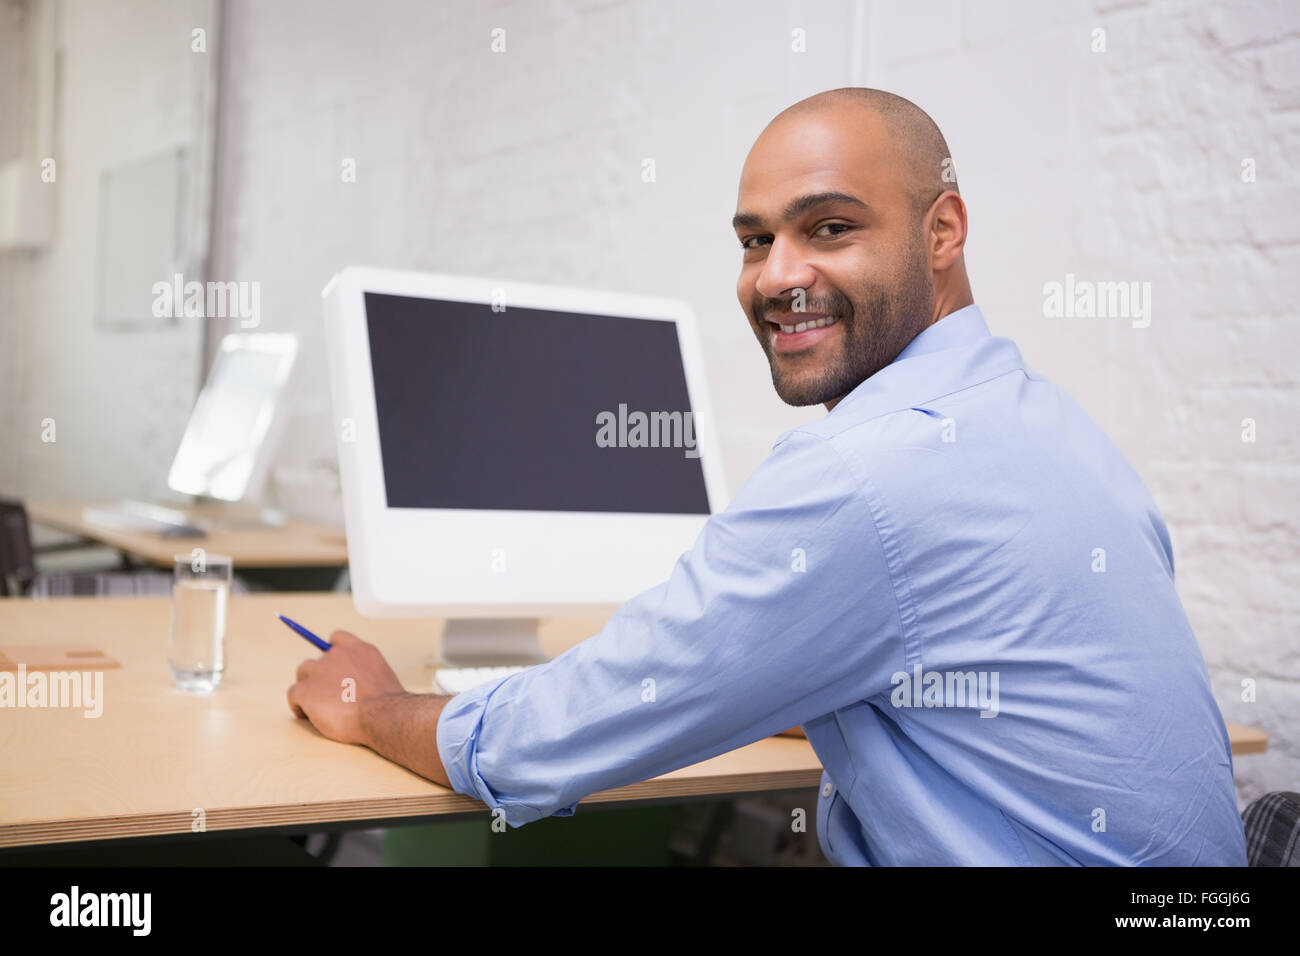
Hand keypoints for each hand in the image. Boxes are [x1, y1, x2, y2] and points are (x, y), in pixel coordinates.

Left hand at [287, 630, 406, 744]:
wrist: (381, 715)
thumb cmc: (386, 705)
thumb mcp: (382, 677)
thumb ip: (365, 672)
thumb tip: (356, 683)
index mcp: (359, 649)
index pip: (337, 638)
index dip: (332, 651)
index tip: (332, 664)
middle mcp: (338, 654)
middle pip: (317, 659)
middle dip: (320, 676)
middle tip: (329, 696)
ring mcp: (320, 670)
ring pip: (303, 673)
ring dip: (309, 688)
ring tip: (319, 707)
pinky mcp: (306, 689)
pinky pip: (293, 694)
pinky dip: (298, 706)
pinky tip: (307, 716)